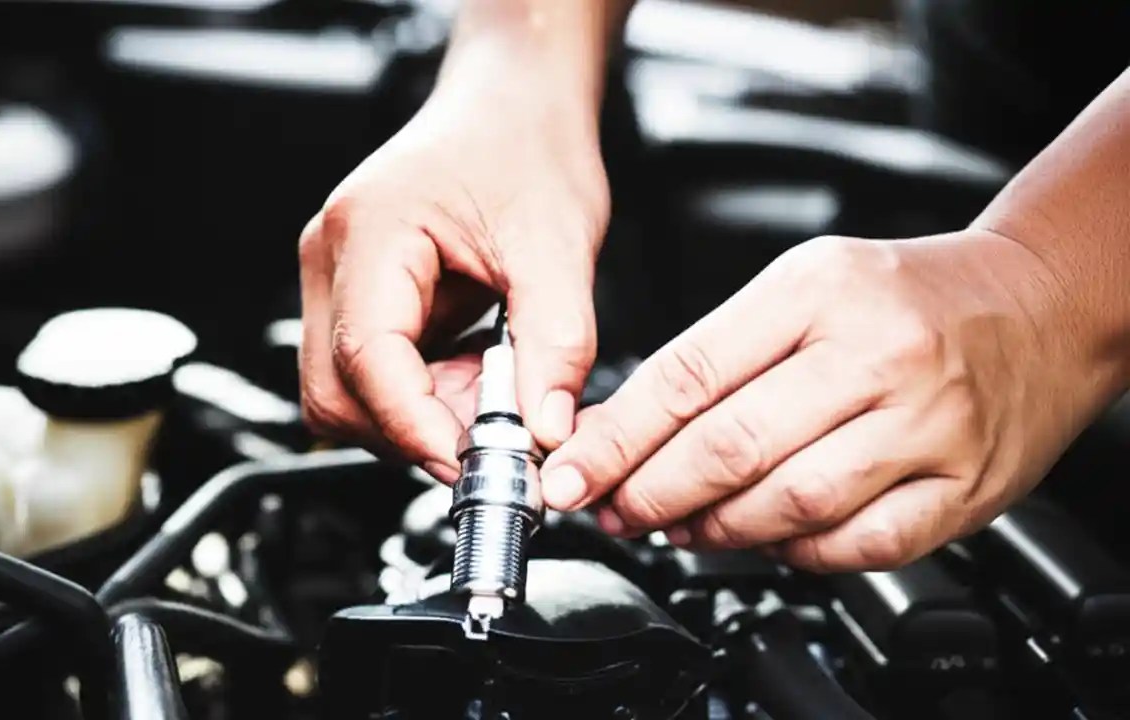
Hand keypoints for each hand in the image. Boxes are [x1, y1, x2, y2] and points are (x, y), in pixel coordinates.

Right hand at [298, 81, 608, 480]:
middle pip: (337, 391)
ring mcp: (339, 280)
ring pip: (349, 395)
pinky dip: (426, 395)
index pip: (366, 356)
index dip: (414, 423)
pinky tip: (476, 367)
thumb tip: (545, 431)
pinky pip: (372, 377)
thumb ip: (557, 344)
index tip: (470, 460)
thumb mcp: (560, 243)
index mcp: (371, 230)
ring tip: (495, 383)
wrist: (513, 107)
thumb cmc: (525, 147)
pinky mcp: (358, 299)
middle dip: (415, 429)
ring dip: (422, 415)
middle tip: (495, 427)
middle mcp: (334, 257)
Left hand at [540, 230, 1122, 570]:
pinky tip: (765, 540)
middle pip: (731, 446)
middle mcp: (874, 355)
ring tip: (677, 526)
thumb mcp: (803, 286)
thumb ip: (718, 354)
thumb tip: (624, 429)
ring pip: (791, 503)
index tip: (572, 471)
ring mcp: (925, 425)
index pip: (690, 373)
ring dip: (714, 528)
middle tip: (612, 510)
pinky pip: (860, 544)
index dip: (616, 436)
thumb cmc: (905, 296)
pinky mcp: (962, 486)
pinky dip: (797, 553)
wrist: (1037, 304)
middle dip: (649, 491)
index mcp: (818, 290)